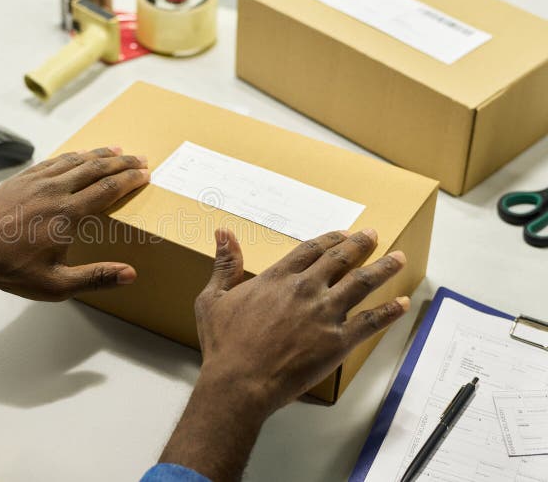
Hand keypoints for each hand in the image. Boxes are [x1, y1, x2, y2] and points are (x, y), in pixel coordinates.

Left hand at [0, 147, 147, 321]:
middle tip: (140, 158)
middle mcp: (55, 191)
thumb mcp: (56, 285)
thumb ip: (95, 277)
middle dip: (121, 162)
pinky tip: (79, 155)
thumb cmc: (13, 269)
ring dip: (99, 154)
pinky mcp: (22, 178)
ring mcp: (37, 181)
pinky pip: (54, 161)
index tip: (145, 174)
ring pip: (75, 160)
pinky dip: (72, 156)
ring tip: (117, 149)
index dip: (129, 180)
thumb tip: (130, 274)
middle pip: (95, 169)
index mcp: (67, 214)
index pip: (107, 189)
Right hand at [158, 228, 408, 480]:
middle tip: (373, 235)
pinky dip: (389, 311)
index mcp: (278, 278)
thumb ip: (224, 264)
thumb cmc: (223, 344)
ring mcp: (325, 314)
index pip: (311, 249)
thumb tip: (223, 233)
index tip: (342, 233)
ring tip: (398, 258)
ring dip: (383, 268)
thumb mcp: (213, 298)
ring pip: (362, 283)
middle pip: (340, 259)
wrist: (239, 383)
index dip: (330, 239)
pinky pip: (371, 322)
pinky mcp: (338, 342)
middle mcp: (306, 289)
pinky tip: (402, 303)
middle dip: (360, 244)